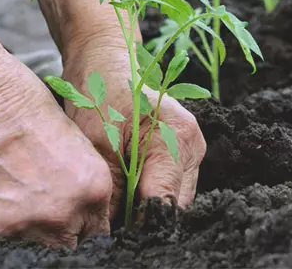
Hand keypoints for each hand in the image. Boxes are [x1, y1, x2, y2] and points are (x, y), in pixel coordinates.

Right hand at [0, 44, 111, 248]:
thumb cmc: (23, 100)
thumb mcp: (73, 137)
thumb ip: (81, 177)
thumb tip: (80, 200)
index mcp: (93, 188)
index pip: (98, 229)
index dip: (84, 220)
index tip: (73, 213)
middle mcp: (62, 213)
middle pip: (67, 242)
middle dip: (59, 227)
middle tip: (41, 202)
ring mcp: (22, 224)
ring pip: (31, 242)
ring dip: (25, 223)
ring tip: (11, 190)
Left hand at [62, 35, 206, 217]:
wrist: (105, 60)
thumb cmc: (99, 91)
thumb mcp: (98, 143)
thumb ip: (112, 190)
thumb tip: (112, 231)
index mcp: (177, 138)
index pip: (164, 202)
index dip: (139, 223)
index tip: (114, 230)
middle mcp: (193, 145)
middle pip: (174, 204)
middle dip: (144, 217)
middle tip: (112, 219)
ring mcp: (192, 148)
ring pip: (174, 198)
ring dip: (147, 205)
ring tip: (117, 202)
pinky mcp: (183, 151)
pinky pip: (170, 184)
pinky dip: (149, 192)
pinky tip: (127, 188)